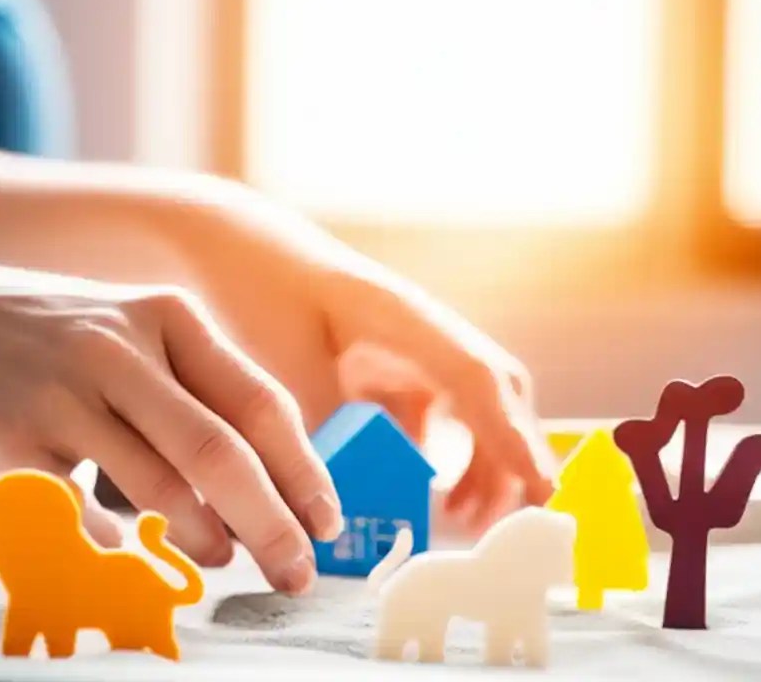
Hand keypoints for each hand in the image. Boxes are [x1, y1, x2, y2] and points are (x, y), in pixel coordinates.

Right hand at [0, 263, 337, 593]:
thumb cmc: (54, 336)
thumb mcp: (135, 331)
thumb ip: (198, 390)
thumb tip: (272, 480)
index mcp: (170, 318)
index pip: (262, 403)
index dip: (305, 471)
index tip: (328, 523)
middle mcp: (120, 350)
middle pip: (221, 454)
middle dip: (273, 525)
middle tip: (297, 574)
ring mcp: (61, 394)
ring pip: (157, 489)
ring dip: (204, 540)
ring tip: (224, 560)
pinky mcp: (7, 438)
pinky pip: (78, 512)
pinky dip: (115, 545)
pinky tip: (134, 554)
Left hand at [172, 184, 555, 532]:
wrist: (223, 243)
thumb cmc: (253, 285)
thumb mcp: (280, 361)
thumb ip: (325, 426)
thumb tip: (349, 496)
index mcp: (404, 319)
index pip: (477, 379)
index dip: (509, 435)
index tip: (538, 484)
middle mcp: (423, 333)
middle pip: (497, 394)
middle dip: (515, 455)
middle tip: (516, 516)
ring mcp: (411, 349)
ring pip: (474, 409)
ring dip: (483, 460)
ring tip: (466, 516)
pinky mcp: (392, 367)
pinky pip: (436, 416)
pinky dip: (443, 454)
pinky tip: (427, 490)